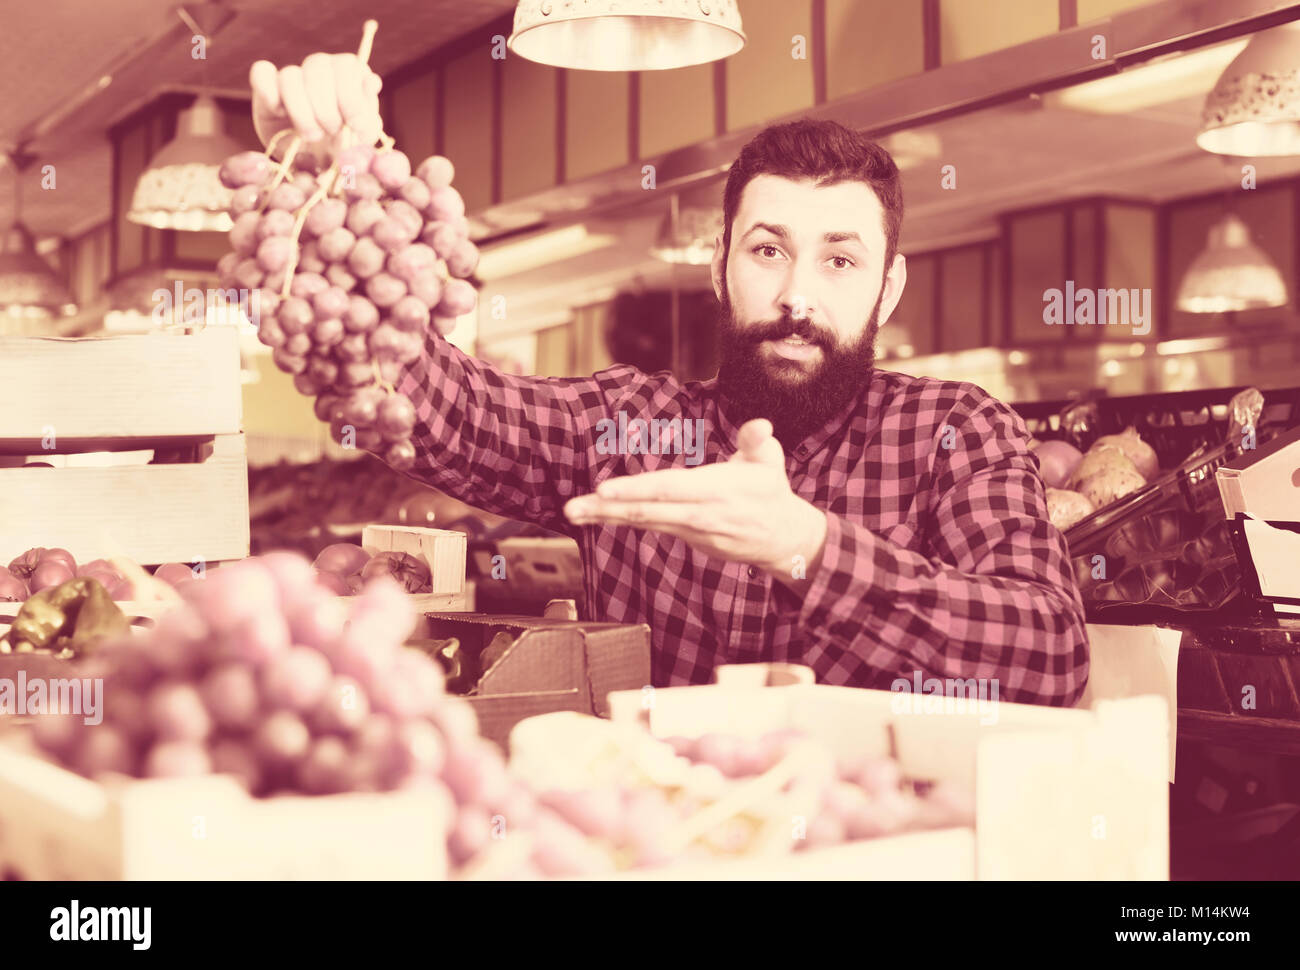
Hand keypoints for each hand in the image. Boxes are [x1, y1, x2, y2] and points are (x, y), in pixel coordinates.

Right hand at [249, 52, 382, 157]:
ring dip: (302, 111)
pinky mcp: (267, 87)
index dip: (350, 96)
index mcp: (350, 73)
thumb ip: (368, 113)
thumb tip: (373, 82)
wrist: (314, 165)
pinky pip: (261, 74)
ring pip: (290, 76)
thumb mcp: (362, 137)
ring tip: (312, 135)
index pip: (348, 65)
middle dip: (326, 108)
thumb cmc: (344, 146)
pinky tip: (280, 113)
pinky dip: (269, 93)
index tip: (354, 125)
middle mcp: (321, 67)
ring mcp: (293, 76)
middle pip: (318, 66)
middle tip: (331, 132)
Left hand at [563, 419, 828, 581]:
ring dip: (606, 517)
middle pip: (647, 512)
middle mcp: (699, 514)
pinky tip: (596, 516)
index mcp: (715, 490)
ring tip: (573, 512)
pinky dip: (623, 521)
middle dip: (608, 509)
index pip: (668, 489)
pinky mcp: (688, 539)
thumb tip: (759, 424)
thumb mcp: (770, 461)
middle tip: (573, 507)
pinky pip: (651, 527)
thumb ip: (758, 440)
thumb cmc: (771, 491)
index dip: (636, 490)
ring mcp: (692, 531)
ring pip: (644, 522)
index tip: (605, 489)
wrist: (784, 539)